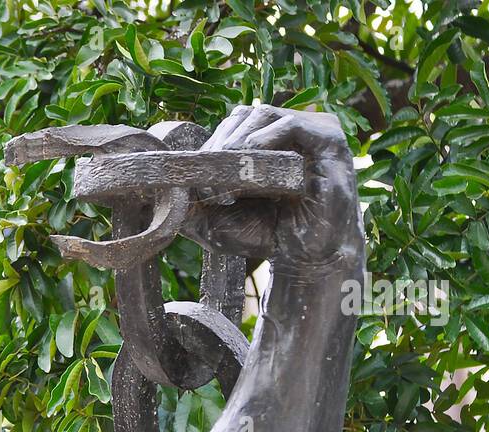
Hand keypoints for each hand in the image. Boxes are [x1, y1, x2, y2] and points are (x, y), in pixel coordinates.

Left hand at [181, 105, 363, 269]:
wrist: (306, 261)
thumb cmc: (265, 236)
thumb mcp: (216, 220)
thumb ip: (190, 203)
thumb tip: (159, 190)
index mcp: (265, 142)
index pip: (232, 123)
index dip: (211, 142)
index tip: (196, 172)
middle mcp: (288, 132)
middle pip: (245, 115)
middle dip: (221, 142)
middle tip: (208, 174)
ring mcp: (311, 133)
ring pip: (263, 114)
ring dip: (238, 140)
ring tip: (226, 171)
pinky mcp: (329, 141)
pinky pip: (292, 124)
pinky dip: (265, 138)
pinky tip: (248, 158)